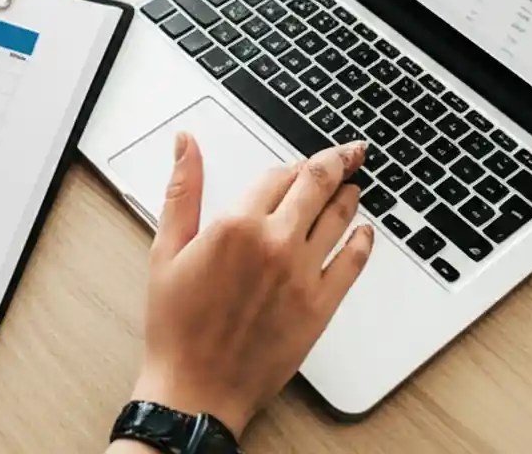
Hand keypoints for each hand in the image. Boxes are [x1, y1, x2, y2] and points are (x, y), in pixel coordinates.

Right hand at [129, 135, 374, 436]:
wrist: (196, 388)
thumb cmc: (176, 325)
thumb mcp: (167, 250)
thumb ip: (182, 190)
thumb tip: (185, 143)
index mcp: (235, 225)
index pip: (278, 174)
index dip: (290, 166)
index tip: (297, 165)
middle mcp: (274, 243)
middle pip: (317, 184)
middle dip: (337, 161)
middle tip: (350, 152)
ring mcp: (302, 274)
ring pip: (340, 216)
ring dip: (350, 194)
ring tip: (354, 185)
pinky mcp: (321, 305)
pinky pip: (354, 261)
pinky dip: (363, 239)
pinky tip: (364, 231)